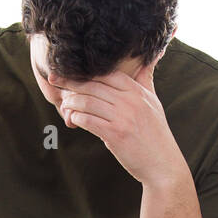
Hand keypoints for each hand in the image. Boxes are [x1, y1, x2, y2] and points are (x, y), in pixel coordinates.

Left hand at [57, 62, 187, 186]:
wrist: (162, 165)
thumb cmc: (156, 134)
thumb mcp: (154, 102)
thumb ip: (146, 78)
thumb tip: (155, 52)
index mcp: (137, 91)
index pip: (106, 73)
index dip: (85, 71)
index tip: (68, 70)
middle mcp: (130, 101)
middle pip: (93, 85)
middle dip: (70, 83)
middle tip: (55, 81)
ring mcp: (122, 118)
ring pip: (87, 102)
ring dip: (71, 103)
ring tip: (64, 105)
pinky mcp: (115, 135)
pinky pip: (88, 120)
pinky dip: (76, 118)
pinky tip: (72, 120)